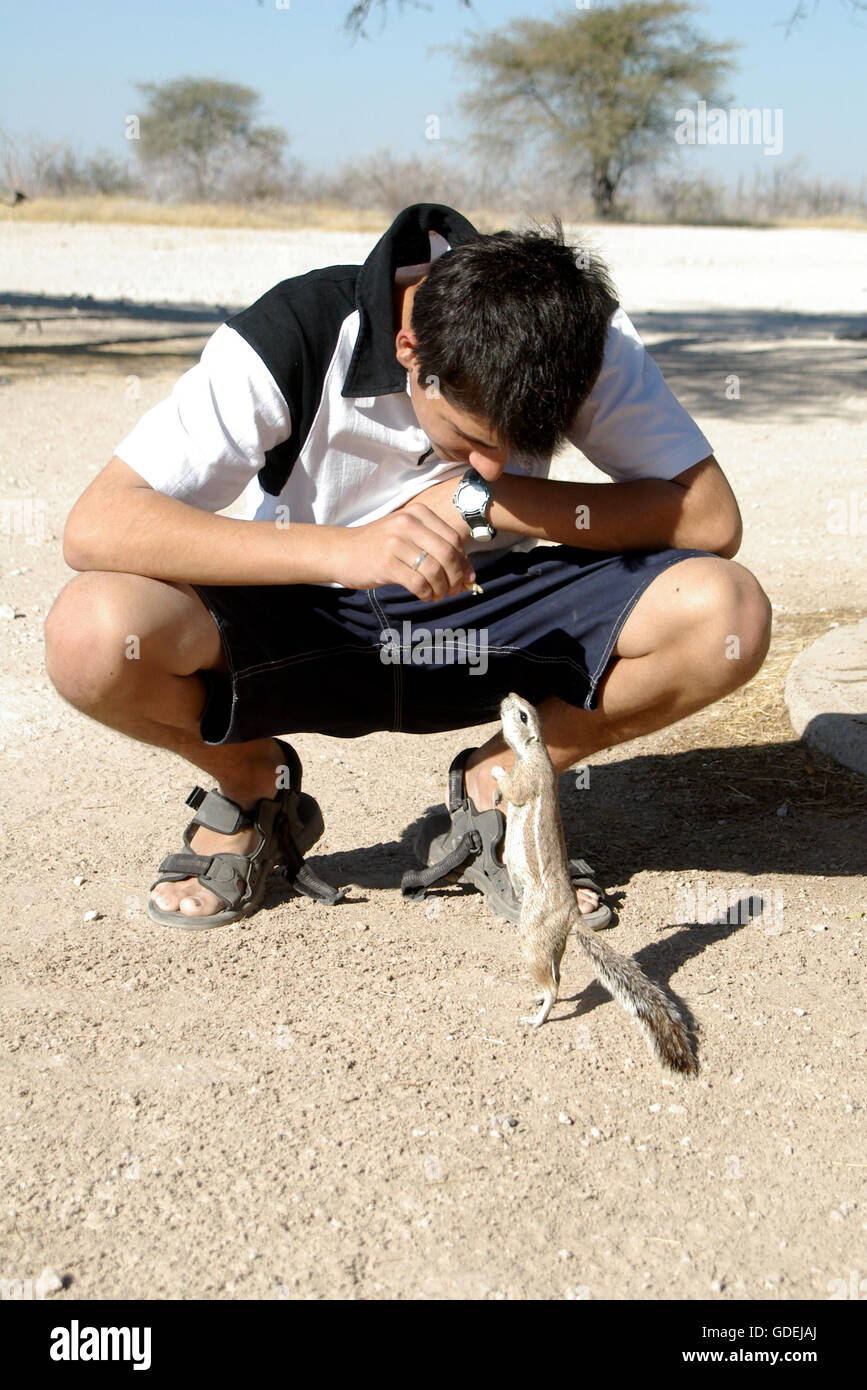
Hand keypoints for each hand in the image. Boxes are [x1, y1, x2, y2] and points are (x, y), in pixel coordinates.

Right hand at [333, 500, 474, 600]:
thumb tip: (468, 573)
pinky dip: (427, 594)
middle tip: (455, 590)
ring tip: (438, 595)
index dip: (464, 562)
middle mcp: (407, 523)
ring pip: (435, 570)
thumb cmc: (379, 546)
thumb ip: (436, 547)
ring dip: (442, 588)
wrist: (341, 551)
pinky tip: (425, 596)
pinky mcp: (386, 563)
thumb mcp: (407, 535)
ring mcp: (395, 542)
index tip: (466, 578)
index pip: (454, 539)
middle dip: (456, 577)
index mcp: (418, 513)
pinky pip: (418, 583)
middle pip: (448, 554)